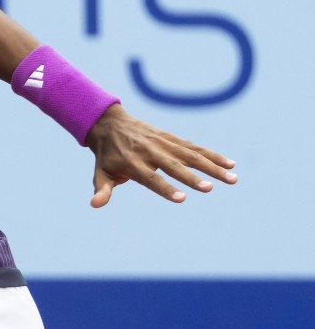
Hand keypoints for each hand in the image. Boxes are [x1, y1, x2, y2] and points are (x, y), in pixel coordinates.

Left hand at [85, 104, 237, 207]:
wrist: (109, 124)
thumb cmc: (106, 155)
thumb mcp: (100, 172)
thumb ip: (102, 189)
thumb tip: (94, 204)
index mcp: (132, 164)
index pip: (151, 178)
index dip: (165, 188)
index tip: (182, 199)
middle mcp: (150, 152)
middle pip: (173, 166)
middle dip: (192, 177)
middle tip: (210, 188)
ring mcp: (162, 143)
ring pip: (190, 155)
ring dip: (212, 166)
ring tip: (233, 178)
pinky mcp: (171, 138)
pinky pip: (194, 147)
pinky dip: (212, 155)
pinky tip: (230, 164)